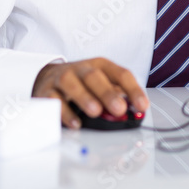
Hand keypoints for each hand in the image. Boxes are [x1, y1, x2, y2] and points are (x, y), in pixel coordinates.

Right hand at [32, 57, 148, 127]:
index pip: (119, 74)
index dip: (133, 89)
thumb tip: (135, 111)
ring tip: (96, 112)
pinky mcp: (46, 91)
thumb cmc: (82, 83)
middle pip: (94, 76)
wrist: (48, 76)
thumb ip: (118, 96)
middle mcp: (80, 69)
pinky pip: (53, 99)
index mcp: (100, 66)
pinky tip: (75, 122)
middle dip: (107, 93)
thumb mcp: (102, 84)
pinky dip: (64, 112)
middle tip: (119, 109)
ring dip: (84, 97)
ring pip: (70, 83)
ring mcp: (61, 78)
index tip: (142, 106)